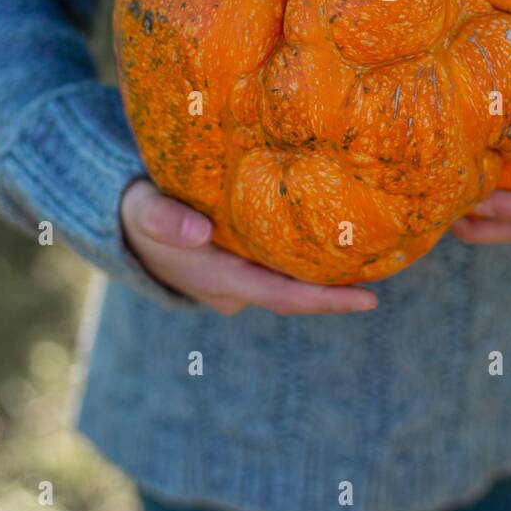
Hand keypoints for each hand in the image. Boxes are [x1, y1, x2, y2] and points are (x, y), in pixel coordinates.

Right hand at [120, 179, 377, 315]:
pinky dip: (306, 259)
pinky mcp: (239, 266)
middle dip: (339, 292)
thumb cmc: (136, 210)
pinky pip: (280, 267)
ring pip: (289, 281)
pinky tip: (337, 240)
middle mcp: (233, 290)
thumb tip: (198, 232)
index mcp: (217, 279)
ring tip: (376, 254)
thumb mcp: (141, 209)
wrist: (122, 224)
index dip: (325, 300)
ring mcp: (237, 282)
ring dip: (326, 276)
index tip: (369, 300)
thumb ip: (164, 218)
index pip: (281, 295)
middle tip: (389, 276)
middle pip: (295, 295)